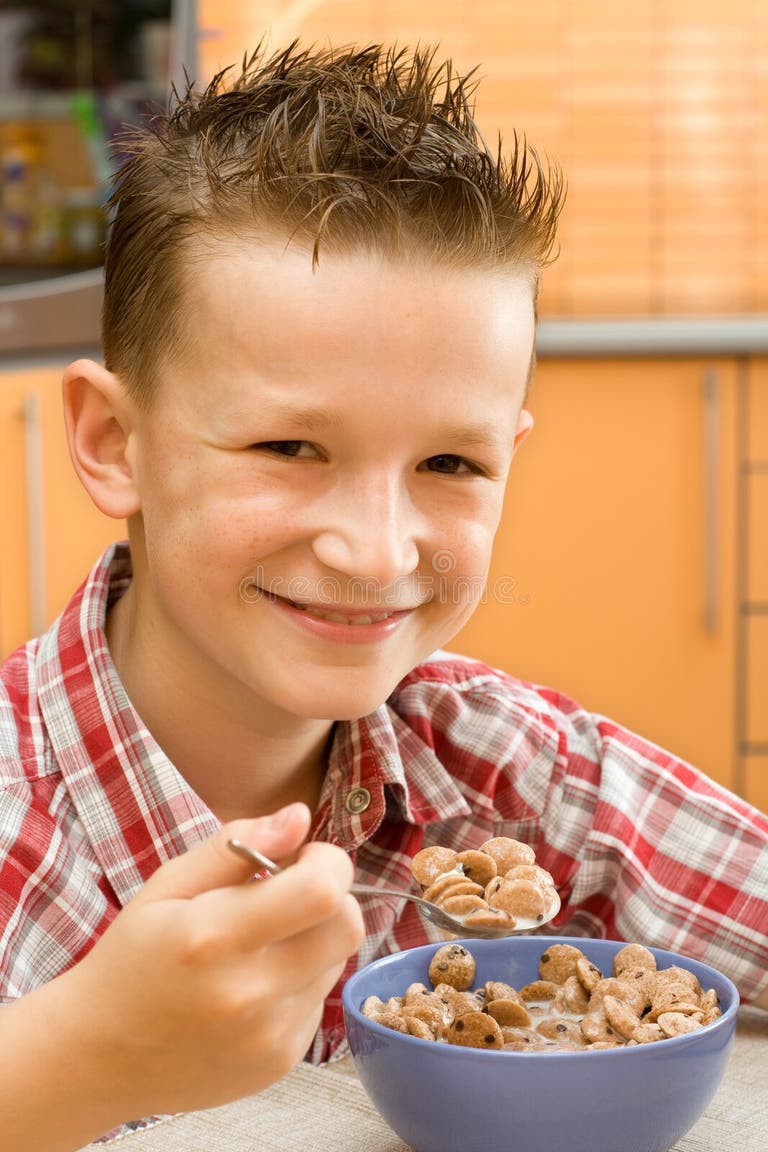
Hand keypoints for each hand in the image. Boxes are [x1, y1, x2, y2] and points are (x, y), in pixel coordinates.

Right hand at [60, 802, 364, 1118]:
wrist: (99, 1056)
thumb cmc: (133, 958)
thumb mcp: (168, 886)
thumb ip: (235, 845)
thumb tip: (299, 818)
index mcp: (214, 937)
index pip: (321, 892)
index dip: (328, 862)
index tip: (304, 856)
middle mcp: (249, 993)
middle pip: (347, 927)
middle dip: (332, 896)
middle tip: (293, 893)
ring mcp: (269, 1036)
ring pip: (337, 961)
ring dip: (314, 939)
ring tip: (263, 942)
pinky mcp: (281, 1061)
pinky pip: (319, 1000)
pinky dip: (301, 980)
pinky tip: (256, 983)